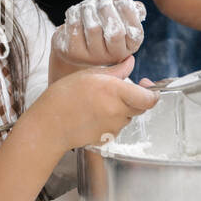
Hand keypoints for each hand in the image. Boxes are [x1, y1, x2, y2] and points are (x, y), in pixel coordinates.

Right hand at [35, 58, 159, 150]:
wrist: (49, 125)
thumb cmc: (63, 97)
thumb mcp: (88, 75)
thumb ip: (115, 70)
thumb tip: (130, 63)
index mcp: (115, 92)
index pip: (149, 98)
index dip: (152, 92)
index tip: (146, 85)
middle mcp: (118, 111)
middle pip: (141, 107)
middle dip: (135, 98)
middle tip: (117, 91)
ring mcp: (113, 127)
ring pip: (128, 116)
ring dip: (121, 109)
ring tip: (98, 103)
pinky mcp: (107, 138)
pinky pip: (116, 127)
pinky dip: (110, 120)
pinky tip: (93, 115)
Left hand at [53, 0, 146, 67]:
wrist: (76, 41)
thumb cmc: (103, 22)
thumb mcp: (121, 15)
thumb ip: (134, 10)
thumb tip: (138, 8)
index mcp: (130, 46)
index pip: (135, 31)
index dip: (127, 11)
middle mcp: (114, 56)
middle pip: (115, 32)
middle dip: (107, 10)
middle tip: (102, 2)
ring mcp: (93, 57)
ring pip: (93, 27)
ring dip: (90, 9)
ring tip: (88, 6)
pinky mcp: (74, 53)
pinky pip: (75, 27)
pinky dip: (75, 14)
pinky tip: (77, 12)